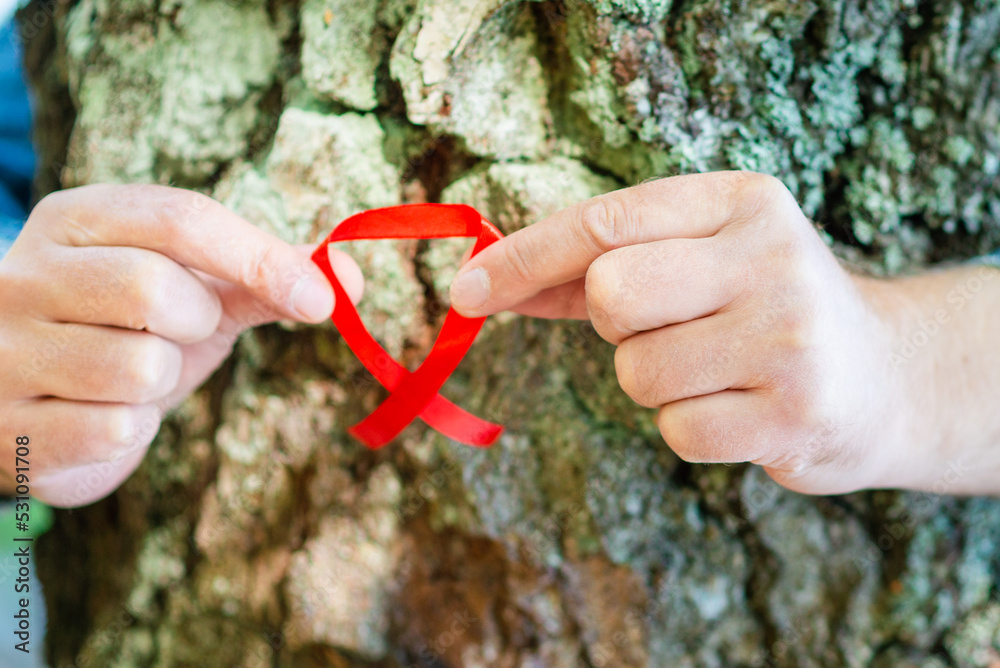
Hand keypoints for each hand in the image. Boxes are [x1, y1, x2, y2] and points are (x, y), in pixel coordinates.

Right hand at [0, 184, 362, 506]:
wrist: (30, 401)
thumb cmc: (127, 331)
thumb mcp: (194, 291)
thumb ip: (264, 278)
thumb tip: (349, 278)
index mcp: (77, 220)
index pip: (180, 217)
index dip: (260, 257)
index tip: (319, 299)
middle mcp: (25, 273)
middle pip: (154, 287)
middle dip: (195, 322)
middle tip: (176, 332)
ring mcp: (5, 350)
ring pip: (137, 367)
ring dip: (160, 382)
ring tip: (127, 376)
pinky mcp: (5, 428)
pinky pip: (112, 430)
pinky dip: (130, 431)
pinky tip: (98, 417)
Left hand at [449, 171, 999, 494]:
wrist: (881, 377)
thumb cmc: (756, 311)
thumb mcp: (693, 262)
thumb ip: (591, 268)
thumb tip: (480, 280)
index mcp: (741, 202)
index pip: (604, 222)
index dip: (524, 257)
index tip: (466, 290)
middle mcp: (771, 258)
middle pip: (612, 293)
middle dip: (615, 325)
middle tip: (665, 328)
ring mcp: (789, 337)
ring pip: (636, 372)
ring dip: (655, 382)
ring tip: (718, 368)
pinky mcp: (796, 414)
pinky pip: (675, 429)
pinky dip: (689, 426)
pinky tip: (741, 408)